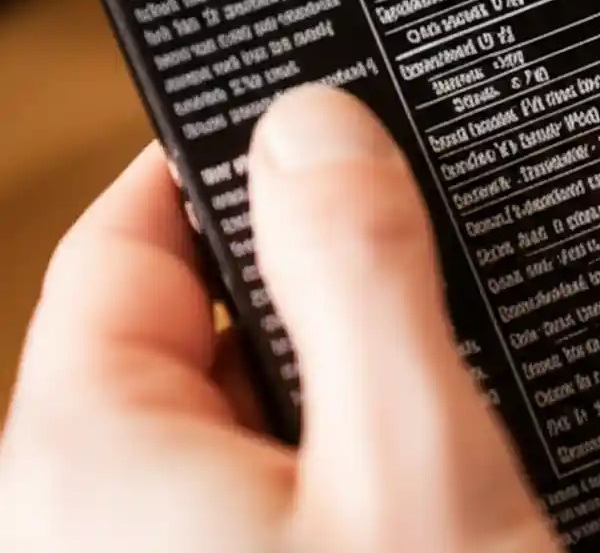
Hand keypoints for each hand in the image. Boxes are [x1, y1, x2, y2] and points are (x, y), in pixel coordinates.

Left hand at [0, 87, 558, 551]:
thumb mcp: (410, 461)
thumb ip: (357, 278)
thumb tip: (315, 126)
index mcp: (96, 458)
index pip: (129, 237)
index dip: (233, 163)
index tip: (337, 115)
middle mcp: (101, 511)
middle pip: (207, 322)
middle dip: (332, 284)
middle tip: (445, 258)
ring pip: (266, 406)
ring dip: (371, 379)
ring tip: (476, 379)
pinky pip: (293, 477)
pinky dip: (375, 452)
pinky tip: (469, 461)